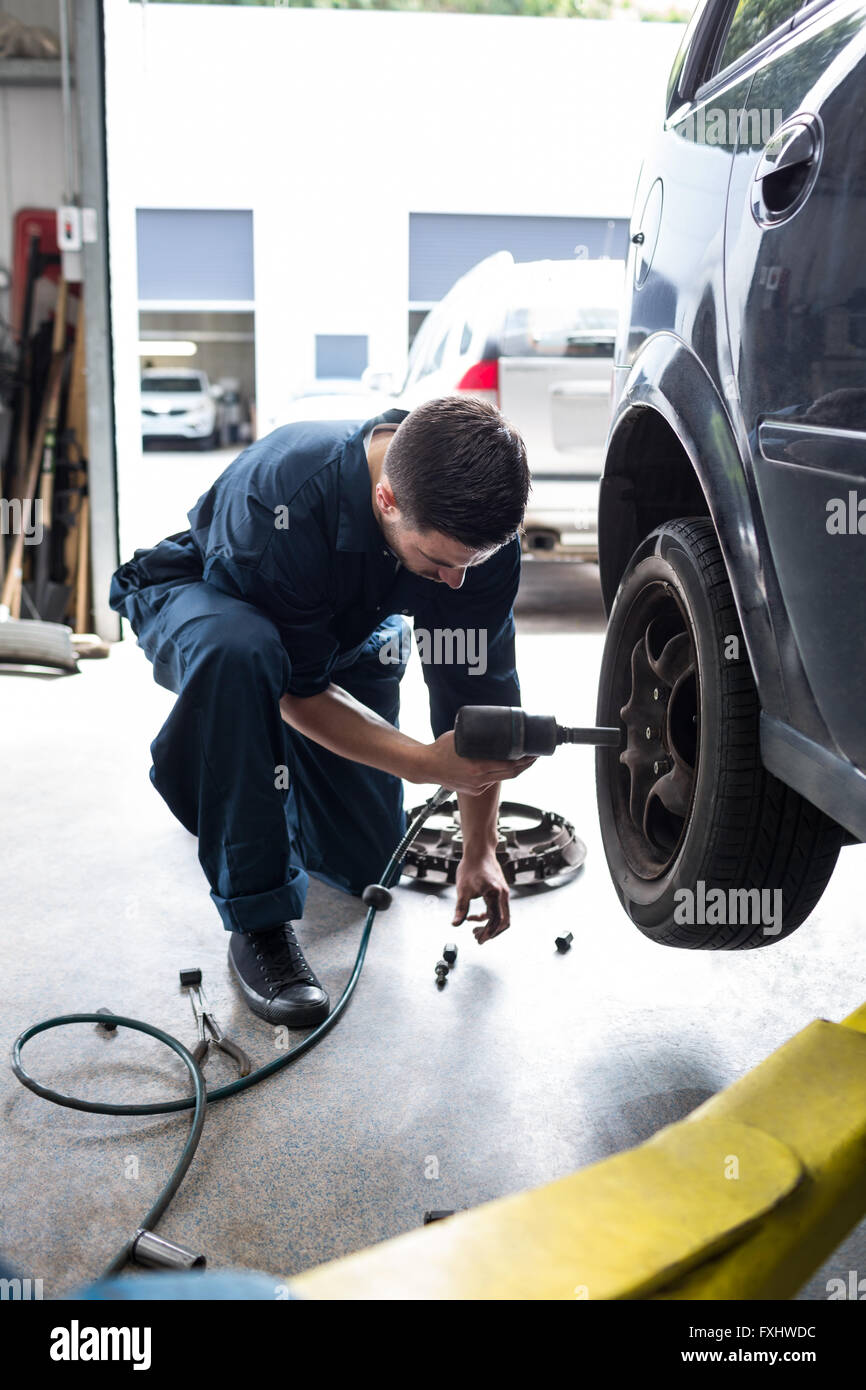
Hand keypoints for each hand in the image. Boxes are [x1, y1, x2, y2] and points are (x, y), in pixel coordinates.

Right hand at [418, 731, 534, 795]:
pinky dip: (500, 773)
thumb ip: (477, 736)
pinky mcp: (474, 791)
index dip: (525, 760)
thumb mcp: (460, 737)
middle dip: (526, 765)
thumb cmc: (439, 750)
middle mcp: (479, 780)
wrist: (425, 767)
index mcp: (478, 767)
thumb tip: (493, 725)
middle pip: (511, 774)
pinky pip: (492, 781)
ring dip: (515, 770)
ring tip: (523, 759)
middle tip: (534, 756)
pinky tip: (505, 766)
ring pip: (502, 778)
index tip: (534, 753)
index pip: (510, 766)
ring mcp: (476, 787)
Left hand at [453, 850, 510, 943]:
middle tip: (477, 938)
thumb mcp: (462, 890)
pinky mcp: (501, 891)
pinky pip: (499, 909)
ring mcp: (504, 893)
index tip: (479, 940)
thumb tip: (455, 924)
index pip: (495, 920)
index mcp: (495, 894)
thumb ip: (460, 909)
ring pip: (503, 916)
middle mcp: (503, 894)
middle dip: (490, 932)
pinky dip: (489, 916)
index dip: (487, 933)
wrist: (479, 851)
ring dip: (490, 926)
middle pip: (503, 921)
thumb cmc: (471, 867)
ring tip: (475, 931)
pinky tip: (474, 917)